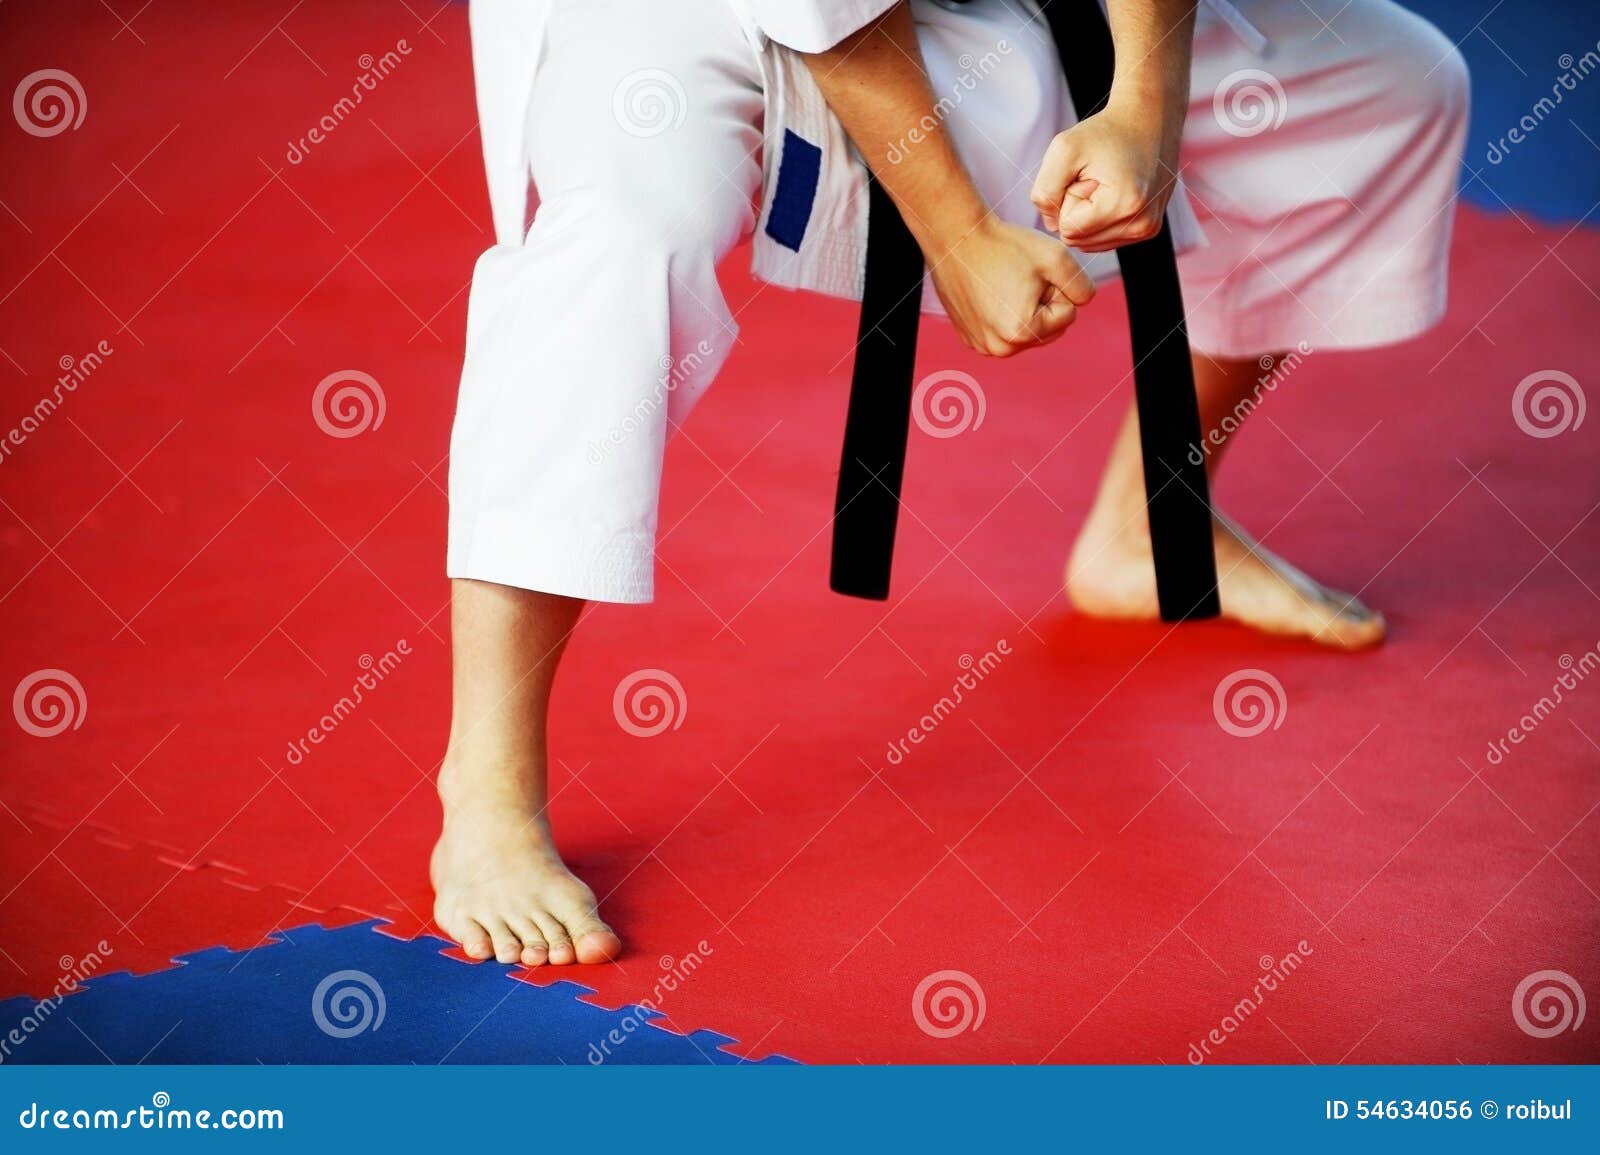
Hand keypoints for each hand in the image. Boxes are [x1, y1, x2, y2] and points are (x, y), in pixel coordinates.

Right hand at [927, 218, 1095, 356]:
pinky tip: (989, 291)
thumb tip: (1083, 303)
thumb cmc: (1004, 245)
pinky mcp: (969, 338)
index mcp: (1023, 332)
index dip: (1057, 288)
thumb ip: (1082, 287)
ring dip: (1024, 309)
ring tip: (1004, 283)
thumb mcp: (1056, 258)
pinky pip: (1002, 331)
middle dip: (1043, 304)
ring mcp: (982, 346)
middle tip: (1019, 277)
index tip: (1033, 272)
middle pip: (1047, 329)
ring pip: (1026, 331)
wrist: (955, 237)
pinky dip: (1003, 313)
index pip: (1067, 315)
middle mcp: (1000, 348)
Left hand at [1030, 102, 1180, 252]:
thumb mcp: (1063, 149)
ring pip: (1090, 242)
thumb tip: (1051, 225)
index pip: (1067, 229)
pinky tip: (1113, 191)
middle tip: (1095, 176)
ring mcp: (1148, 229)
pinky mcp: (1149, 228)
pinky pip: (1105, 238)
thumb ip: (1044, 191)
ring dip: (1088, 214)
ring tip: (1105, 182)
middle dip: (1077, 209)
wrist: (1147, 118)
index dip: (1067, 198)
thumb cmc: (1104, 131)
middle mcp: (1142, 225)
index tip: (1085, 173)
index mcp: (1124, 207)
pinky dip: (1100, 217)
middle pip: (1079, 239)